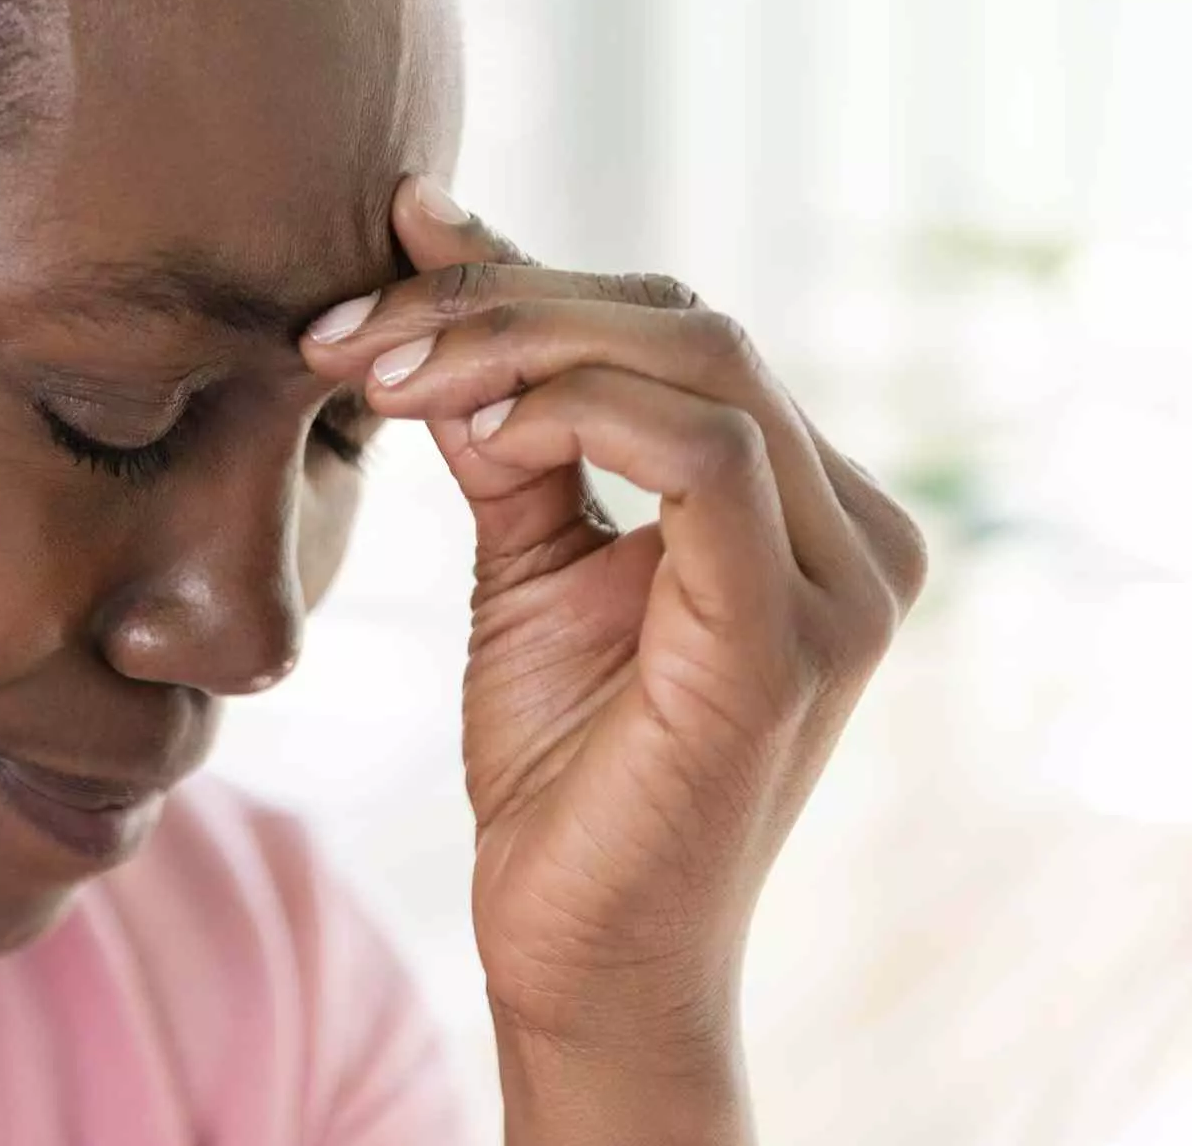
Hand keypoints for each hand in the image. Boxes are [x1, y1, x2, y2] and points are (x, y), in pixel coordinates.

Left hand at [302, 177, 927, 1128]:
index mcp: (805, 507)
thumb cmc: (559, 768)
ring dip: (514, 342)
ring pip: (695, 361)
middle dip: (499, 301)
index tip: (386, 251)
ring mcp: (838, 584)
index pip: (671, 331)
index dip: (524, 274)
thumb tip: (438, 259)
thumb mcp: (527, 560)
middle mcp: (851, 530)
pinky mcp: (788, 640)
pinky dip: (574, 411)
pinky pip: (705, 456)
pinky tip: (466, 428)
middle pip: (685, 323)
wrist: (572, 952)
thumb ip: (508, 424)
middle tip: (353, 328)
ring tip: (380, 373)